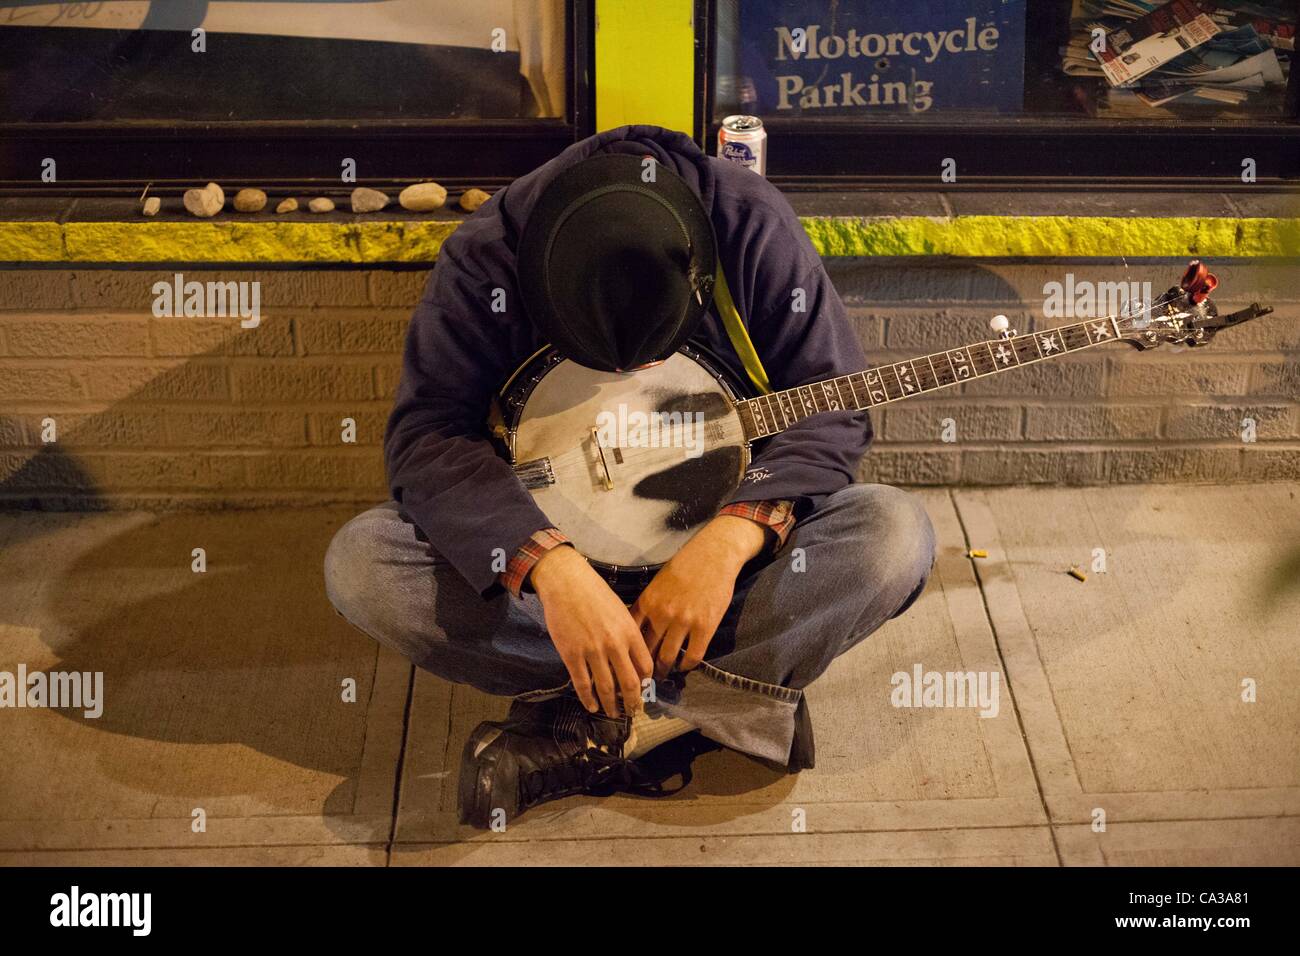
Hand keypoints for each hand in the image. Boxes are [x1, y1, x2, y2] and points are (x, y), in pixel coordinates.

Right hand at [530, 545, 652, 716]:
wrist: (566, 582)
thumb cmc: (595, 592)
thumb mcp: (620, 610)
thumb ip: (628, 633)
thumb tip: (633, 656)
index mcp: (630, 632)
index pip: (645, 666)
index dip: (646, 683)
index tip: (643, 690)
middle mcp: (614, 644)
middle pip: (629, 683)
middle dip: (633, 702)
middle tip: (633, 711)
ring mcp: (592, 651)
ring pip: (606, 688)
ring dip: (611, 705)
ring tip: (613, 714)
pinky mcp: (572, 655)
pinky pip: (583, 684)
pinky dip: (588, 699)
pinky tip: (592, 706)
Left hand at [631, 515, 767, 680]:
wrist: (714, 554)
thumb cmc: (685, 565)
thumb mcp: (658, 583)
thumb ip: (648, 605)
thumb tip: (636, 628)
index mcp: (647, 602)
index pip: (630, 635)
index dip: (627, 652)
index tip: (626, 662)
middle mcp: (662, 614)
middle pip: (646, 650)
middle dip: (642, 667)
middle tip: (642, 678)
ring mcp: (683, 621)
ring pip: (667, 657)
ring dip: (663, 670)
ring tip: (662, 676)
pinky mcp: (704, 626)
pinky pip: (692, 655)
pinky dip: (686, 666)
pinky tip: (684, 666)